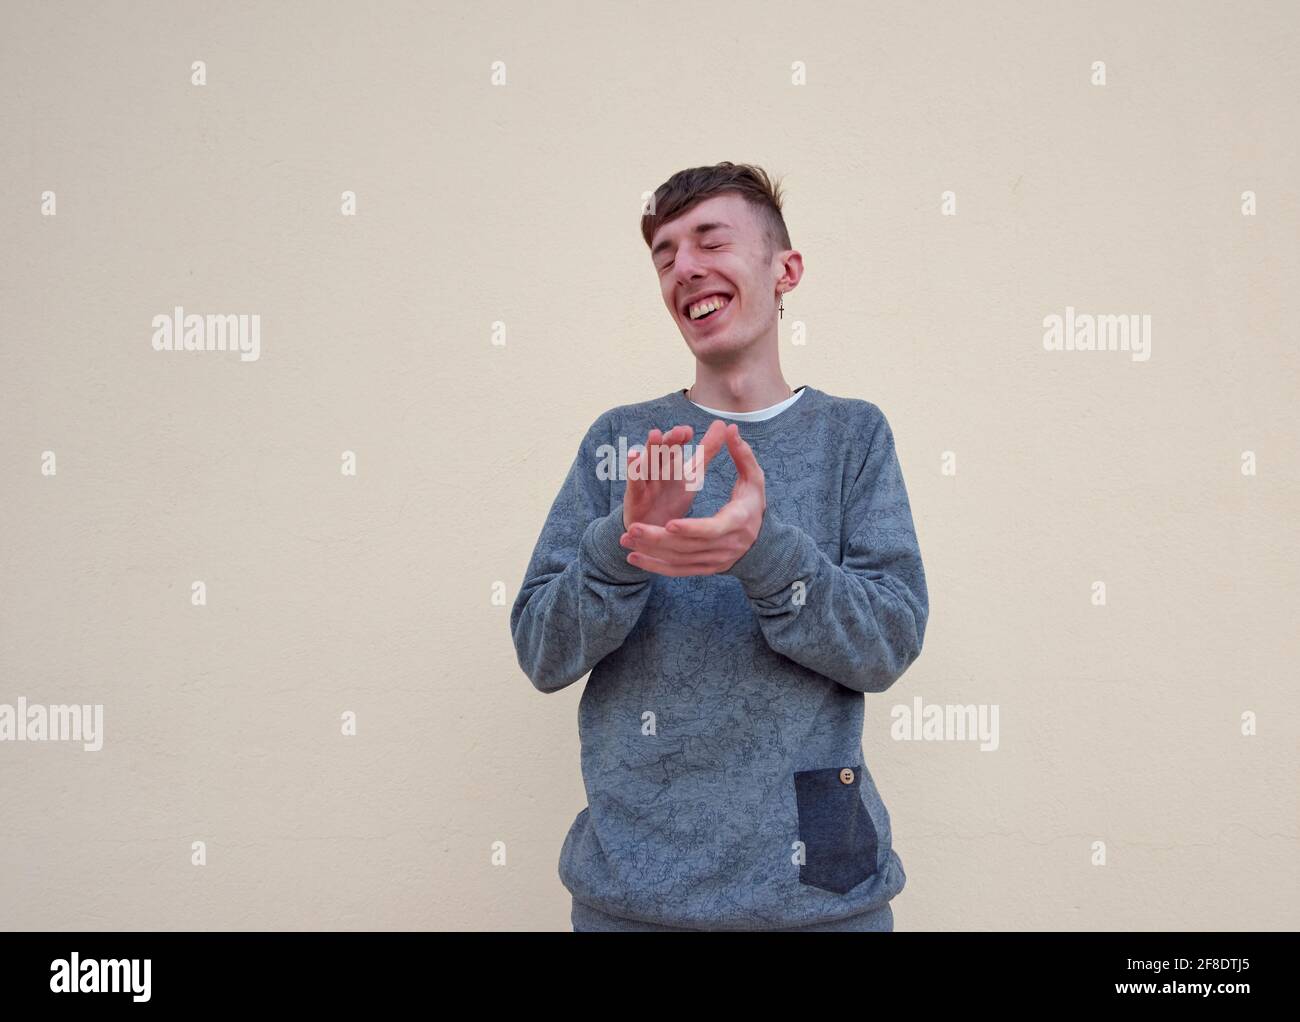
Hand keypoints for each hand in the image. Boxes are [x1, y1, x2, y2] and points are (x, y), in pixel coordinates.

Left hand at [621, 422, 765, 575]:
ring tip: (626, 539)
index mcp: (737, 521)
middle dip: (658, 539)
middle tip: (633, 528)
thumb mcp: (753, 479)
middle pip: (688, 546)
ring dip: (650, 552)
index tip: (670, 524)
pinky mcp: (704, 569)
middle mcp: (725, 546)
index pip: (712, 529)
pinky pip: (676, 571)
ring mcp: (713, 561)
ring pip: (678, 560)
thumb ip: (742, 456)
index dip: (691, 529)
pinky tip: (633, 559)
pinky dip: (654, 567)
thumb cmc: (753, 504)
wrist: (761, 544)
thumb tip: (730, 428)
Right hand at [622, 419, 727, 529]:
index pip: (674, 445)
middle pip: (662, 450)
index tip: (689, 431)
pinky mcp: (635, 497)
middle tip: (680, 431)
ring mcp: (645, 481)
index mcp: (670, 463)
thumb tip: (722, 423)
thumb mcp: (692, 473)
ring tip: (655, 434)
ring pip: (648, 462)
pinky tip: (634, 457)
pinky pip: (634, 483)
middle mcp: (657, 469)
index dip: (680, 437)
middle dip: (670, 440)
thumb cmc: (670, 499)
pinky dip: (633, 471)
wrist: (654, 531)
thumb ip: (706, 450)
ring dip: (651, 449)